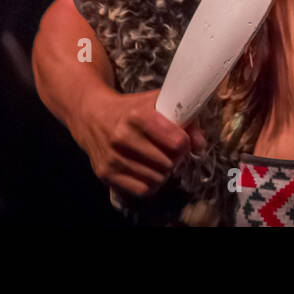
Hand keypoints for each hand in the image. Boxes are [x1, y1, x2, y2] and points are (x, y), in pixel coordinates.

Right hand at [71, 87, 205, 200]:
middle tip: (171, 152)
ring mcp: (112, 158)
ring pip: (157, 179)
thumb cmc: (131, 108)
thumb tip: (200, 145)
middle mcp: (122, 137)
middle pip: (168, 162)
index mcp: (137, 115)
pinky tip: (149, 171)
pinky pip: (141, 190)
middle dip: (175, 158)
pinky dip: (151, 184)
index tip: (182, 141)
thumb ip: (184, 118)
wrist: (92, 116)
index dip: (185, 143)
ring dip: (164, 172)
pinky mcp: (105, 174)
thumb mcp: (158, 103)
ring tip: (160, 161)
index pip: (176, 142)